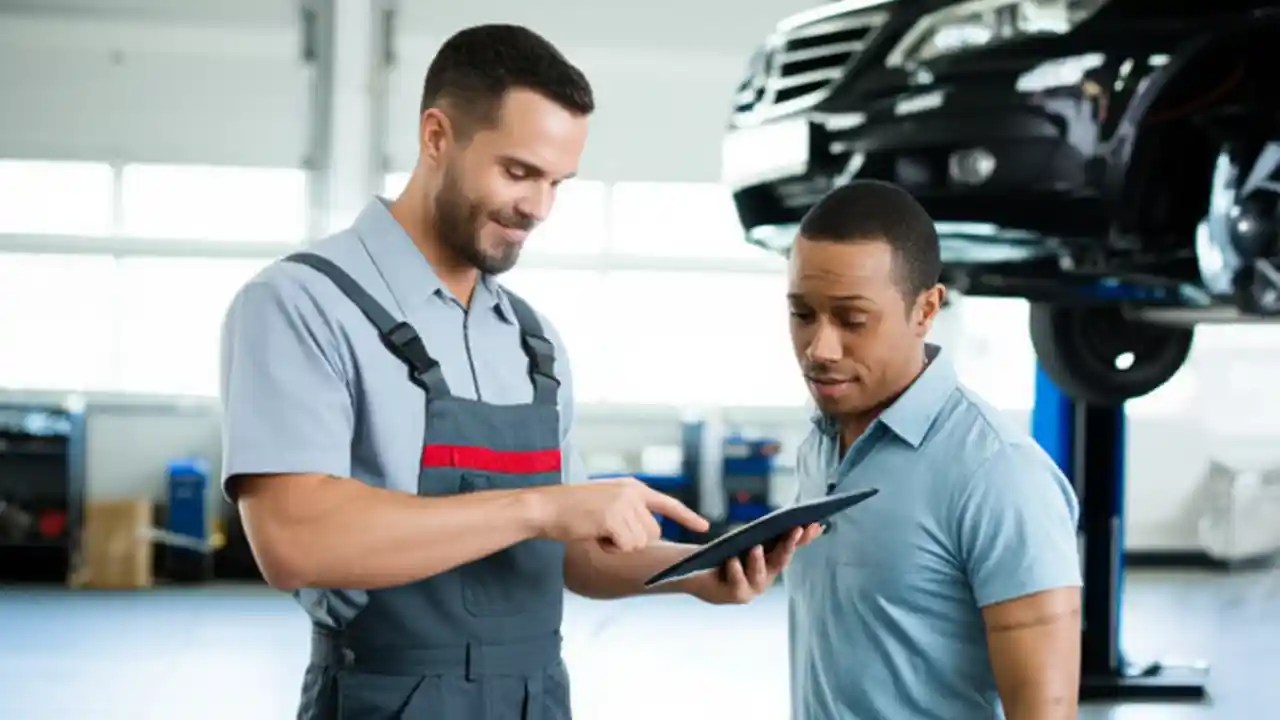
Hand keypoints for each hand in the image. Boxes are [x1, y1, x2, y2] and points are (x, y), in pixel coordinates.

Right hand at [531, 478, 709, 551]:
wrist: (547, 507)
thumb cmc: (572, 510)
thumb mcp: (606, 502)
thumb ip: (629, 512)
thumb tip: (649, 534)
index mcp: (632, 487)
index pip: (667, 503)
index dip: (687, 516)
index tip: (705, 526)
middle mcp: (632, 493)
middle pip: (652, 533)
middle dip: (632, 540)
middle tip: (605, 530)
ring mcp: (624, 505)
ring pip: (640, 542)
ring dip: (619, 545)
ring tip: (597, 530)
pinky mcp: (615, 518)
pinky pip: (625, 547)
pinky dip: (610, 549)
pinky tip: (594, 535)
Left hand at [690, 523, 822, 604]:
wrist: (699, 573)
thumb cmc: (725, 553)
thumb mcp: (746, 540)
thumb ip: (766, 532)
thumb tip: (787, 517)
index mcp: (772, 561)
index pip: (793, 547)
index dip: (805, 537)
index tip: (814, 525)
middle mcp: (767, 576)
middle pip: (781, 560)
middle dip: (789, 545)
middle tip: (796, 529)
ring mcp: (753, 588)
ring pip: (759, 574)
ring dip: (758, 561)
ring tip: (755, 548)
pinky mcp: (736, 595)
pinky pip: (737, 582)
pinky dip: (735, 571)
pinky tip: (732, 560)